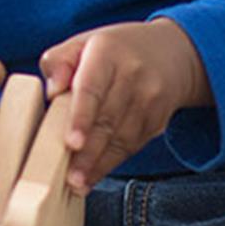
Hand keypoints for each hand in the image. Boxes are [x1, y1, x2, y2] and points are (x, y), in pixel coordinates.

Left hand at [39, 17, 210, 191]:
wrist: (173, 52)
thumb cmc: (114, 50)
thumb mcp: (83, 42)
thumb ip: (59, 61)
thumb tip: (52, 90)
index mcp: (107, 52)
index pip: (91, 88)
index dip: (81, 117)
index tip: (71, 142)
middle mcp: (132, 75)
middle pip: (106, 119)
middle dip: (87, 152)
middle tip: (68, 177)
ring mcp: (149, 99)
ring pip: (120, 138)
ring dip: (97, 164)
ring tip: (77, 183)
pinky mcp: (158, 119)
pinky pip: (131, 146)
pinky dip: (110, 164)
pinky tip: (93, 175)